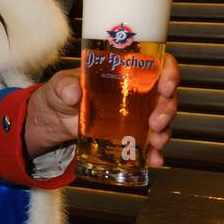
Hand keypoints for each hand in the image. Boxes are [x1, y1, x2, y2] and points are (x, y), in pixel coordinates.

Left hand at [25, 55, 180, 166]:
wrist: (54, 118)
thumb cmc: (61, 92)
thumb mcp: (60, 85)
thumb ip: (65, 86)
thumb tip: (73, 91)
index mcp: (125, 71)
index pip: (157, 64)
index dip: (169, 72)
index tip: (166, 85)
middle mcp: (137, 91)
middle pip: (165, 96)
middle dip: (167, 109)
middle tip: (156, 121)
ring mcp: (136, 114)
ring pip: (162, 120)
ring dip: (165, 131)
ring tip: (156, 141)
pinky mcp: (130, 134)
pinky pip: (149, 143)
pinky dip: (154, 152)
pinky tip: (154, 159)